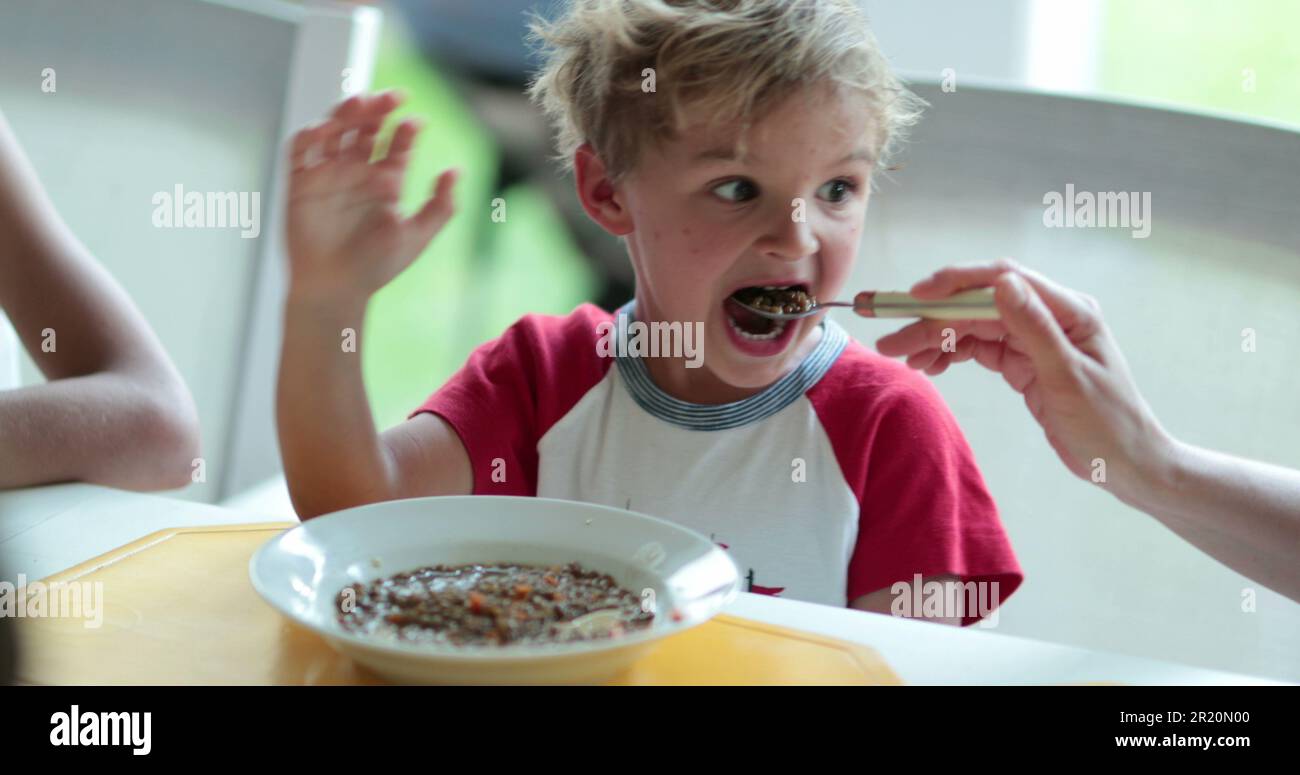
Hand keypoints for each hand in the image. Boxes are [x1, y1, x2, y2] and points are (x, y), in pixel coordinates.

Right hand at [286, 91, 457, 303]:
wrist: (335, 289)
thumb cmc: (376, 266)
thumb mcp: (416, 236)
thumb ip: (440, 206)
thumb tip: (456, 171)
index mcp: (386, 181)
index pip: (396, 144)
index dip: (406, 131)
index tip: (416, 123)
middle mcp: (357, 172)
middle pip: (366, 129)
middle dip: (378, 110)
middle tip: (393, 98)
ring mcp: (328, 174)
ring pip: (335, 131)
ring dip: (346, 113)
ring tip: (362, 102)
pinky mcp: (299, 183)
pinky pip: (300, 151)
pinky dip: (309, 135)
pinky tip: (325, 128)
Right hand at [872, 260, 1172, 498]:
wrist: (1125, 464)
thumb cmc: (1106, 422)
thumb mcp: (1067, 376)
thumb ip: (1034, 326)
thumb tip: (1001, 281)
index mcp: (1067, 309)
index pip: (1002, 280)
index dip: (956, 283)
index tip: (916, 296)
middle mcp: (1048, 315)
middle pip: (979, 305)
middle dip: (932, 318)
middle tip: (889, 338)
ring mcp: (1033, 337)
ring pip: (972, 327)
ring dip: (935, 338)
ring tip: (899, 356)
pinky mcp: (1022, 362)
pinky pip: (978, 349)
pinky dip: (950, 354)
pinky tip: (928, 365)